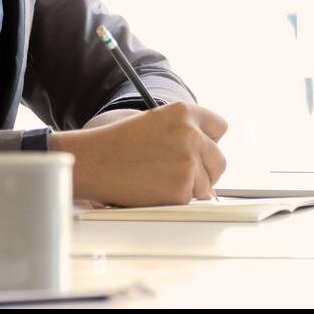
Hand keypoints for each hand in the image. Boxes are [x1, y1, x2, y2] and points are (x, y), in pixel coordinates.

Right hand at [49, 103, 227, 206]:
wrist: (94, 161)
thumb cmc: (117, 143)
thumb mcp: (155, 122)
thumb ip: (184, 132)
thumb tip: (207, 156)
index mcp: (184, 112)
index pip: (219, 127)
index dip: (210, 142)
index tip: (201, 151)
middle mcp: (191, 133)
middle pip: (219, 160)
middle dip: (206, 171)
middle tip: (181, 175)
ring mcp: (189, 161)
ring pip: (207, 185)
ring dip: (189, 188)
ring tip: (159, 180)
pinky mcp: (182, 188)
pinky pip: (190, 201)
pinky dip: (175, 201)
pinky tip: (154, 190)